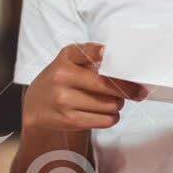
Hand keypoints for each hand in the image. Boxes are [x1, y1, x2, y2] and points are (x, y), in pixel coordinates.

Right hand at [23, 43, 145, 131]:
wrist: (36, 104)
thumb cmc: (61, 79)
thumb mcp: (70, 60)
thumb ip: (93, 58)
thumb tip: (127, 70)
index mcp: (66, 57)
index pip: (84, 52)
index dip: (98, 52)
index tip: (106, 53)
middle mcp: (62, 77)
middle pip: (106, 85)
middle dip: (127, 90)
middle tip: (136, 92)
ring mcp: (63, 100)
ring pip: (109, 105)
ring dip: (118, 104)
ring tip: (113, 102)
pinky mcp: (68, 120)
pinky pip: (103, 120)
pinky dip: (112, 117)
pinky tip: (107, 113)